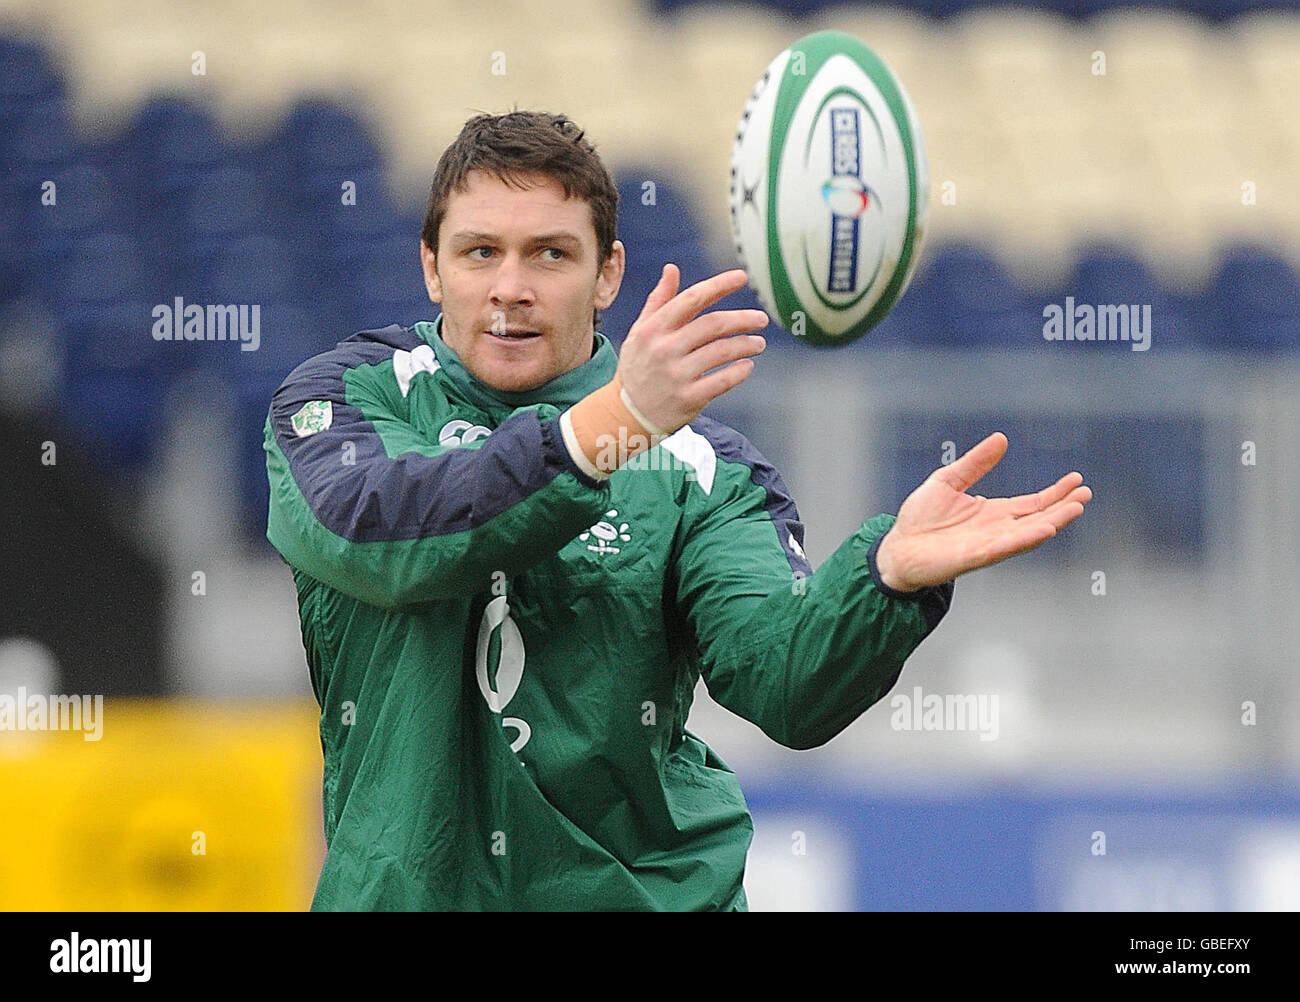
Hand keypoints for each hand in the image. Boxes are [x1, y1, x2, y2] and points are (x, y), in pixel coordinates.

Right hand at [616, 265, 767, 434]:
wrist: (626, 413)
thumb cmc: (638, 367)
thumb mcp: (641, 332)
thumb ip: (658, 301)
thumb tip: (671, 269)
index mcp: (654, 329)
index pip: (692, 299)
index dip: (719, 285)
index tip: (741, 277)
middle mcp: (665, 349)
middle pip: (713, 325)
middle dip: (742, 319)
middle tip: (761, 319)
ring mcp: (676, 375)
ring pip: (721, 352)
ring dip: (746, 345)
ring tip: (759, 343)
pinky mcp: (687, 399)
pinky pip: (722, 381)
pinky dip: (739, 371)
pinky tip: (747, 365)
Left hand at [874, 432, 1091, 591]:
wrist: (897, 548)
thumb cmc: (920, 518)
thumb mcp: (948, 480)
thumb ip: (974, 463)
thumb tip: (1001, 438)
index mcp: (993, 513)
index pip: (1032, 503)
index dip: (1055, 492)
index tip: (1077, 479)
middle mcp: (997, 530)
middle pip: (1038, 517)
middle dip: (1063, 507)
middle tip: (1086, 494)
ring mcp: (988, 544)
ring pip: (1028, 534)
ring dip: (1053, 522)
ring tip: (1075, 509)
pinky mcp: (974, 556)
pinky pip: (1004, 547)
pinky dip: (1025, 539)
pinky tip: (1044, 530)